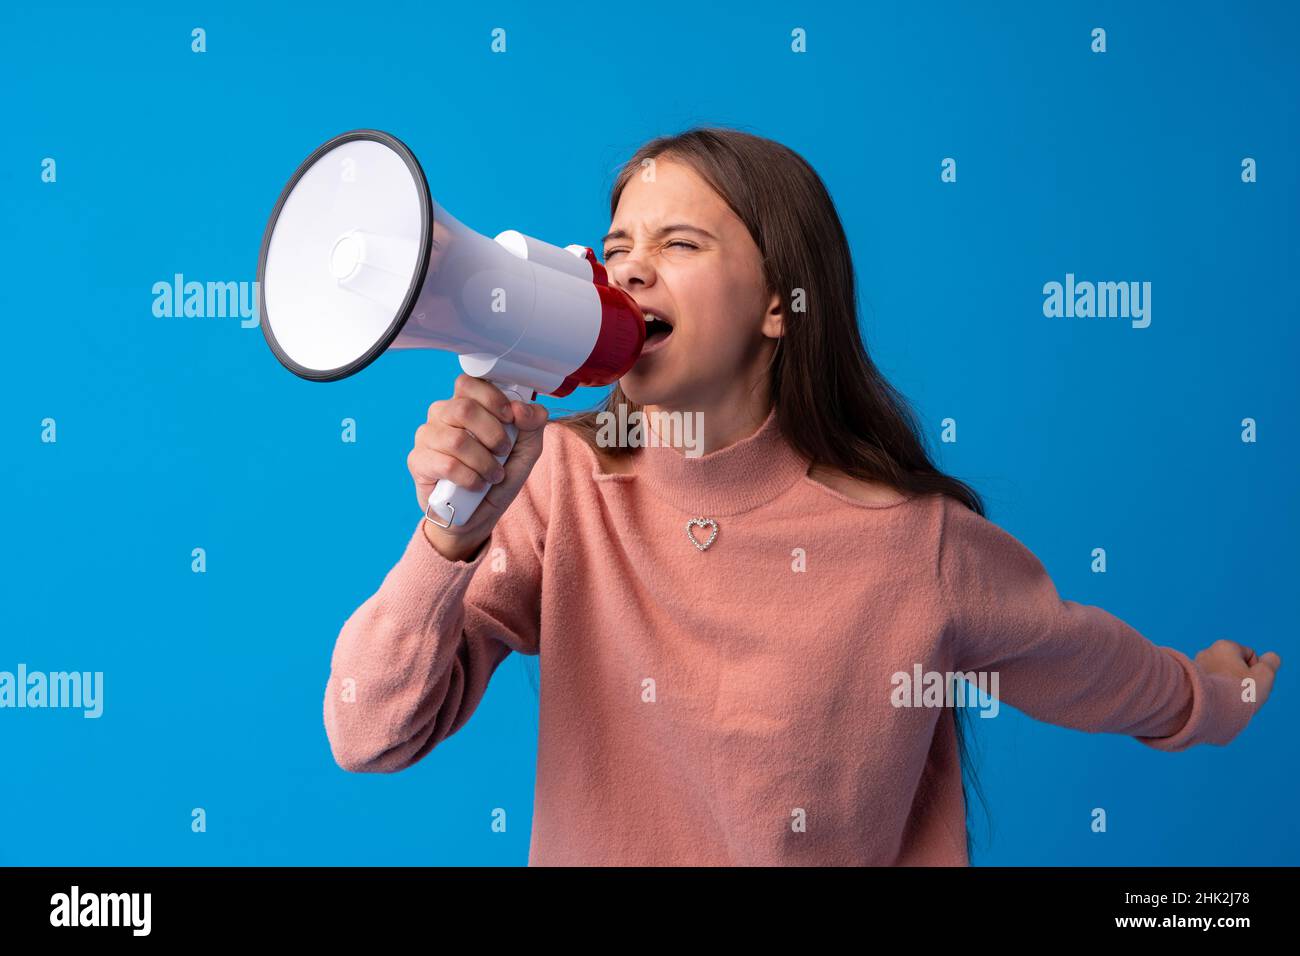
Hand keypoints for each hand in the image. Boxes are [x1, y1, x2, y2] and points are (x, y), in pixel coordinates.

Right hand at [407, 374, 548, 560]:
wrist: (478, 515)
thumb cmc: (497, 477)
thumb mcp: (526, 450)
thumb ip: (533, 424)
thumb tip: (523, 408)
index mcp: (464, 404)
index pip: (468, 383)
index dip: (492, 398)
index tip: (509, 417)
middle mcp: (441, 415)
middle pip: (463, 408)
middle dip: (493, 434)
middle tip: (503, 452)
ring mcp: (426, 437)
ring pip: (456, 440)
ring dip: (484, 462)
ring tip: (493, 475)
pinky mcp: (418, 461)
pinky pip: (445, 464)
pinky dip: (469, 478)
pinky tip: (476, 485)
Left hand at [1195, 639, 1281, 706]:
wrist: (1209, 710)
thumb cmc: (1238, 692)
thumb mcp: (1264, 676)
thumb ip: (1271, 664)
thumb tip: (1269, 657)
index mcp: (1224, 646)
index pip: (1249, 655)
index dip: (1255, 671)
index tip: (1250, 683)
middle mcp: (1206, 652)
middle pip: (1234, 666)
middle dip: (1240, 679)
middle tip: (1239, 693)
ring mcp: (1196, 667)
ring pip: (1222, 677)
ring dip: (1227, 686)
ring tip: (1226, 699)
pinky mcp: (1189, 681)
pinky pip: (1210, 685)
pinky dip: (1215, 693)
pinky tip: (1215, 702)